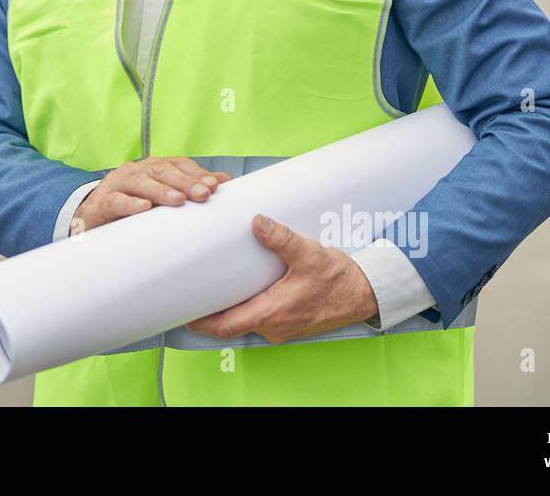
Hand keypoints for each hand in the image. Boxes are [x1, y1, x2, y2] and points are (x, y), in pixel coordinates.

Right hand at [71, 157, 231, 233]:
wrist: (92, 217)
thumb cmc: (133, 204)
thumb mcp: (161, 195)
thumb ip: (189, 186)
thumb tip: (223, 180)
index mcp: (153, 168)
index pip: (178, 164)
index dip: (196, 173)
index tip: (215, 185)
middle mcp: (137, 171)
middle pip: (162, 171)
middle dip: (185, 182)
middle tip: (203, 194)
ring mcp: (118, 184)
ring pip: (141, 183)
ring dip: (161, 190)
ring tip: (178, 200)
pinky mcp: (102, 202)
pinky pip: (116, 201)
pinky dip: (130, 204)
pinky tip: (144, 208)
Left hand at [184, 214, 379, 341]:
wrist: (366, 293)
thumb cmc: (339, 279)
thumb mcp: (309, 254)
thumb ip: (281, 238)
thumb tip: (257, 222)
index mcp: (272, 313)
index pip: (226, 325)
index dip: (202, 321)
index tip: (183, 313)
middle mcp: (274, 326)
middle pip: (232, 324)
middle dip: (211, 312)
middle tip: (192, 293)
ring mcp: (283, 327)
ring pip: (246, 321)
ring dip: (230, 309)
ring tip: (214, 288)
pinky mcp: (290, 322)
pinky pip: (261, 318)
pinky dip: (247, 306)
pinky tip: (244, 289)